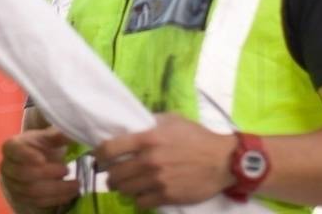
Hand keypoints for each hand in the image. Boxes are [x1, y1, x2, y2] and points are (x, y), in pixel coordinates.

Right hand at [0, 126, 78, 211]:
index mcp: (11, 147)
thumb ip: (59, 135)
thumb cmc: (41, 147)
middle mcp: (7, 167)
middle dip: (47, 173)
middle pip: (23, 173)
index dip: (26, 155)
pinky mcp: (22, 199)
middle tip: (66, 169)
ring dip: (55, 189)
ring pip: (31, 191)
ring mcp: (12, 185)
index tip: (43, 159)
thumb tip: (73, 133)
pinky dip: (56, 199)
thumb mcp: (49, 137)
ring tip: (74, 184)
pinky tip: (70, 194)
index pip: (14, 150)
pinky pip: (38, 202)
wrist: (36, 162)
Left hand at [95, 113, 235, 207]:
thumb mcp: (172, 120)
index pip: (109, 149)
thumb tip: (131, 125)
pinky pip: (140, 202)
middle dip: (109, 174)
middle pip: (114, 173)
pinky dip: (138, 199)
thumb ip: (150, 122)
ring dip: (122, 187)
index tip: (99, 156)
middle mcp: (148, 161)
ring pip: (125, 189)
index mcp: (147, 138)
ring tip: (125, 184)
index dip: (99, 154)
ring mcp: (157, 180)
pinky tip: (142, 194)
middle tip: (111, 173)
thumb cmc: (197, 137)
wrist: (222, 161)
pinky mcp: (166, 196)